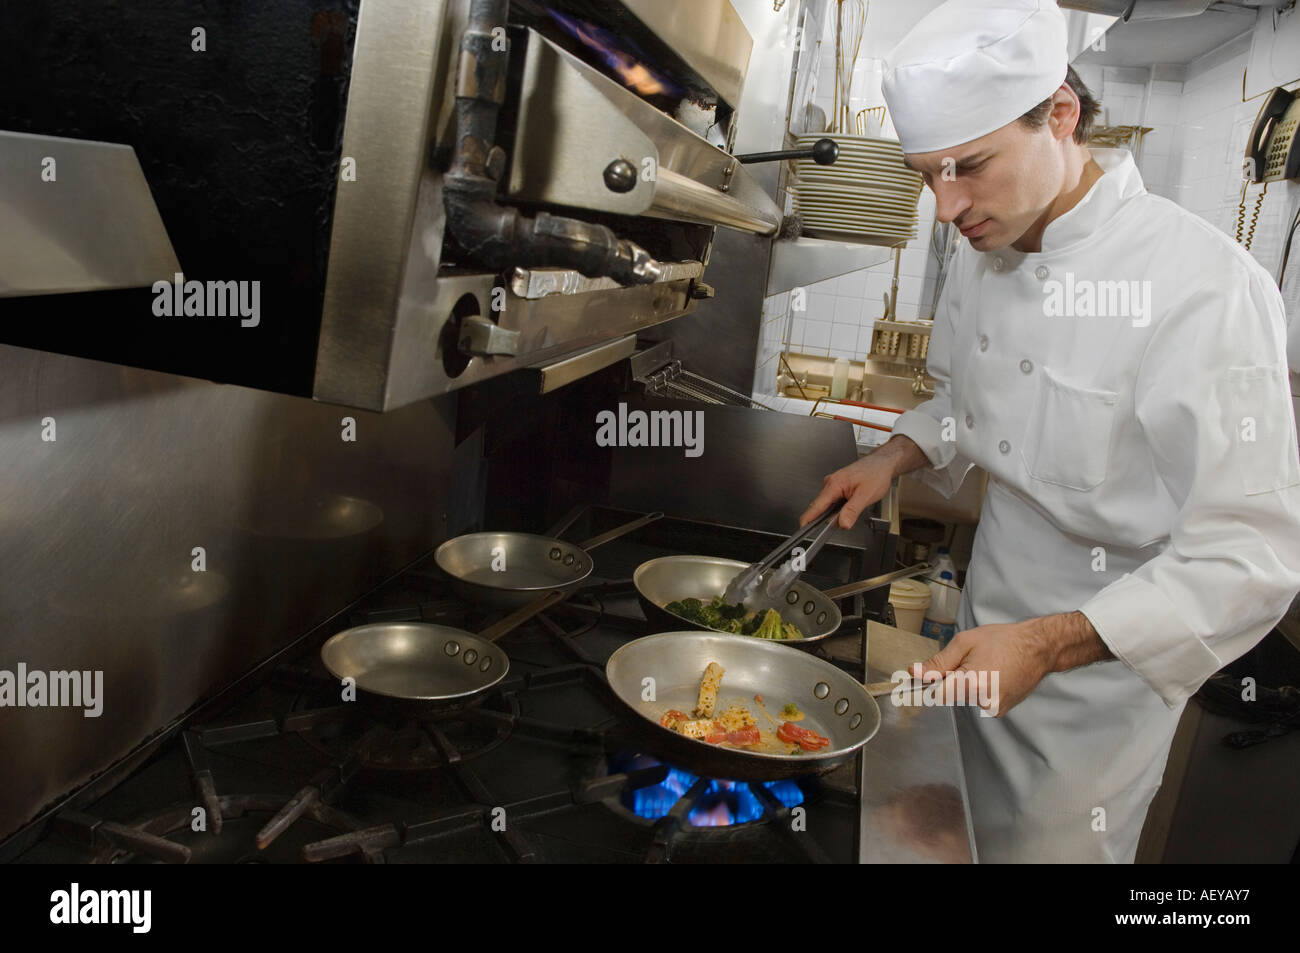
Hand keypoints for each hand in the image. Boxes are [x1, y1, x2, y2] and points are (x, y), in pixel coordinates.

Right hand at [800, 453, 894, 528]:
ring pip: (828, 504)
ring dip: (837, 511)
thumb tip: (842, 523)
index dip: (808, 518)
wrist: (883, 463)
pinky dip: (839, 506)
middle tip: (847, 520)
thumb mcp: (866, 495)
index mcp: (835, 484)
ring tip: (855, 504)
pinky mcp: (838, 485)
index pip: (816, 505)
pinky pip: (833, 500)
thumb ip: (852, 510)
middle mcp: (831, 482)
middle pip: (821, 506)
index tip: (802, 528)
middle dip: (828, 518)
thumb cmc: (876, 474)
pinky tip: (852, 502)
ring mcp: (833, 483)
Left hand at [917, 620, 1054, 716]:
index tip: (919, 680)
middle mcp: (982, 701)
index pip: (935, 694)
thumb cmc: (1004, 641)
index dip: (928, 684)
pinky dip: (979, 689)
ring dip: (966, 684)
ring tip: (985, 665)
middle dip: (952, 679)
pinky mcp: (1000, 710)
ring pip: (964, 697)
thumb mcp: (965, 643)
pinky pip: (978, 700)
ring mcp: (993, 708)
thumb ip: (938, 662)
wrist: (1037, 647)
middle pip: (950, 695)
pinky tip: (992, 674)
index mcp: (971, 683)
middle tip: (969, 661)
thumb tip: (916, 673)